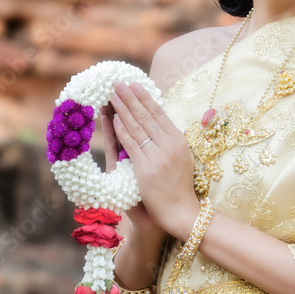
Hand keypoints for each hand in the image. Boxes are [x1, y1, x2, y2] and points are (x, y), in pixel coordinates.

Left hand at [106, 81, 200, 239]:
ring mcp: (158, 156)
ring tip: (112, 96)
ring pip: (137, 127)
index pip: (159, 113)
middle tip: (118, 83)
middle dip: (131, 98)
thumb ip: (171, 140)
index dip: (145, 98)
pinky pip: (131, 145)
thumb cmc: (179, 185)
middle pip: (146, 116)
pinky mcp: (146, 168)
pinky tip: (113, 119)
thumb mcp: (182, 158)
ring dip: (123, 109)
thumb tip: (159, 120)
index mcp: (179, 140)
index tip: (135, 85)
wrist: (179, 210)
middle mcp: (170, 145)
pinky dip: (121, 131)